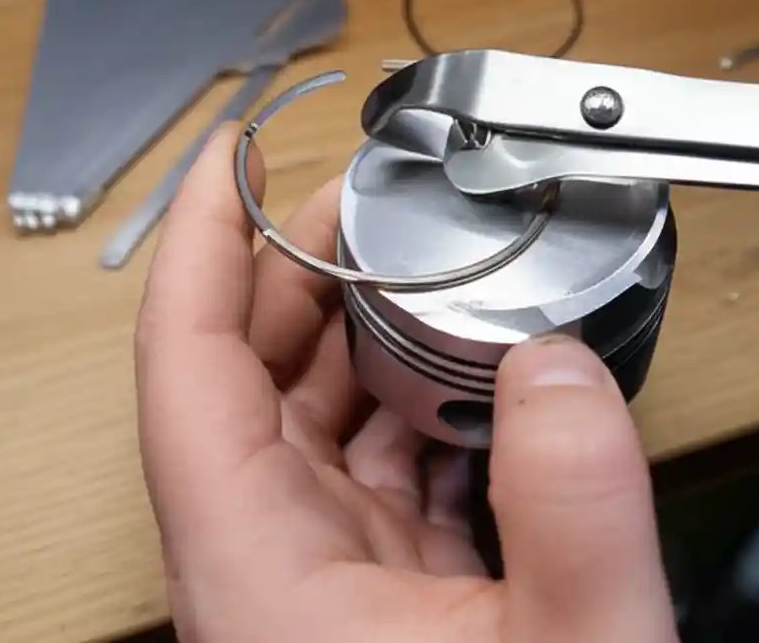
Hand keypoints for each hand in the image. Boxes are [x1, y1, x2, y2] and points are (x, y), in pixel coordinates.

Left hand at [134, 124, 678, 642]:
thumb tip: (562, 367)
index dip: (202, 244)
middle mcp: (264, 563)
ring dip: (371, 339)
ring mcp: (315, 579)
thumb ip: (573, 509)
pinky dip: (423, 414)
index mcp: (256, 566)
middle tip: (376, 199)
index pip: (185, 365)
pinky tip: (484, 389)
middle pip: (253, 376)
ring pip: (317, 422)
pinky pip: (378, 474)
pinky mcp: (371, 598)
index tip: (235, 160)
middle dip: (308, 270)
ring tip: (434, 275)